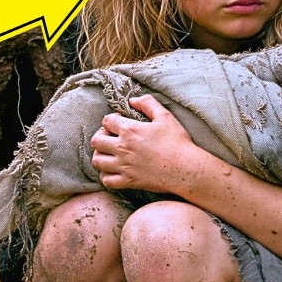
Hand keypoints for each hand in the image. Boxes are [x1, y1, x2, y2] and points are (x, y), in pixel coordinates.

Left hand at [90, 95, 204, 192]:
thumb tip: (132, 100)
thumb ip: (148, 103)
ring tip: (110, 154)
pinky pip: (106, 180)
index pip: (106, 121)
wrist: (185, 168)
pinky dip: (107, 175)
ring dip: (101, 155)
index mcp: (130, 130)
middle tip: (111, 138)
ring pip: (97, 161)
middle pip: (96, 141)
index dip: (111, 120)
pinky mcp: (128, 181)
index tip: (120, 122)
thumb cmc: (177, 142)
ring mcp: (123, 166)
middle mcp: (122, 148)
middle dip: (101, 137)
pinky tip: (115, 170)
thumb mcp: (165, 117)